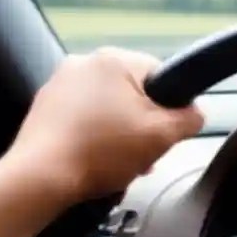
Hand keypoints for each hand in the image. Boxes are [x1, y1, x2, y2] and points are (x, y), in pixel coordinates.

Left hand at [5, 48, 203, 202]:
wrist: (41, 177)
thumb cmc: (101, 153)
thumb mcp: (162, 136)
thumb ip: (190, 118)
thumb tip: (195, 113)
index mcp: (114, 59)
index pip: (162, 75)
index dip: (171, 108)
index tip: (165, 134)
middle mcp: (84, 62)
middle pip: (133, 93)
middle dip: (143, 125)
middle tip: (143, 155)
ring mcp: (59, 83)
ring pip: (108, 108)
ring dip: (120, 134)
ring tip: (119, 163)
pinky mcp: (44, 107)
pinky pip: (83, 119)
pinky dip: (94, 138)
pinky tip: (95, 161)